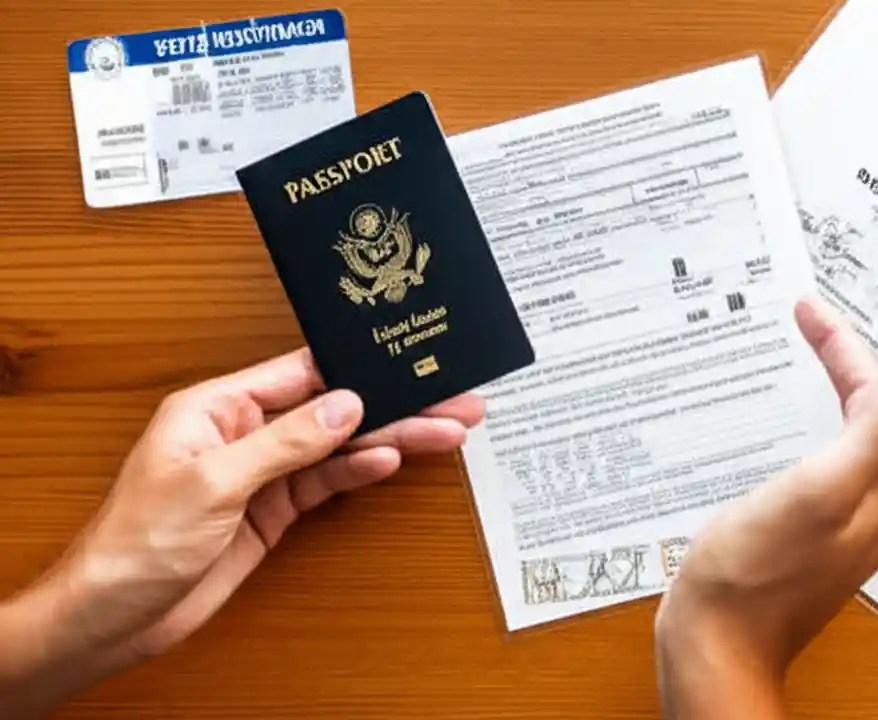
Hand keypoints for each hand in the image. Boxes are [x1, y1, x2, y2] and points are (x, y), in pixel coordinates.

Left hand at [0, 348, 481, 717]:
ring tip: (444, 428)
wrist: (114, 615)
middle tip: (448, 399)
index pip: (301, 372)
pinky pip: (327, 481)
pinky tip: (394, 457)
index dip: (356, 366)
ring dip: (391, 436)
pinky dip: (361, 470)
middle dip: (391, 403)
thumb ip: (285, 441)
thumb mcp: (212, 482)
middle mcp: (242, 431)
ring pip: (339, 445)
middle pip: (331, 408)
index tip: (403, 358)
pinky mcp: (272, 509)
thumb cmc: (134, 543)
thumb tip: (343, 405)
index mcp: (216, 406)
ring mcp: (261, 471)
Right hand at [654, 296, 877, 719]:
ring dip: (822, 393)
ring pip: (841, 437)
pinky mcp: (807, 537)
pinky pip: (816, 465)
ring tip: (798, 357)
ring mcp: (839, 525)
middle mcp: (872, 507)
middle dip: (839, 362)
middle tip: (802, 318)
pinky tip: (775, 427)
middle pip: (866, 413)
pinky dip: (800, 430)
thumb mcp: (822, 487)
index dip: (844, 346)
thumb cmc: (756, 572)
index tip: (807, 308)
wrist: (715, 645)